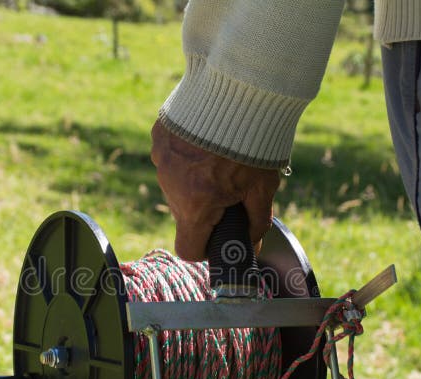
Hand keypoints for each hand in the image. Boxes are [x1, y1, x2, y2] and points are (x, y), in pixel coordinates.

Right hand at [150, 120, 279, 260]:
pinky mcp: (158, 136)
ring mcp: (160, 159)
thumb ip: (256, 223)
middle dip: (204, 208)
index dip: (204, 248)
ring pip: (175, 185)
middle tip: (229, 187)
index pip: (187, 248)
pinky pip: (169, 157)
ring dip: (193, 180)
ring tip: (218, 158)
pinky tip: (205, 139)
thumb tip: (251, 246)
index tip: (218, 235)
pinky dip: (184, 154)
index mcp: (196, 205)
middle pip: (183, 214)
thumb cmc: (255, 142)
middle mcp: (171, 186)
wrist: (241, 88)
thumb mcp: (262, 188)